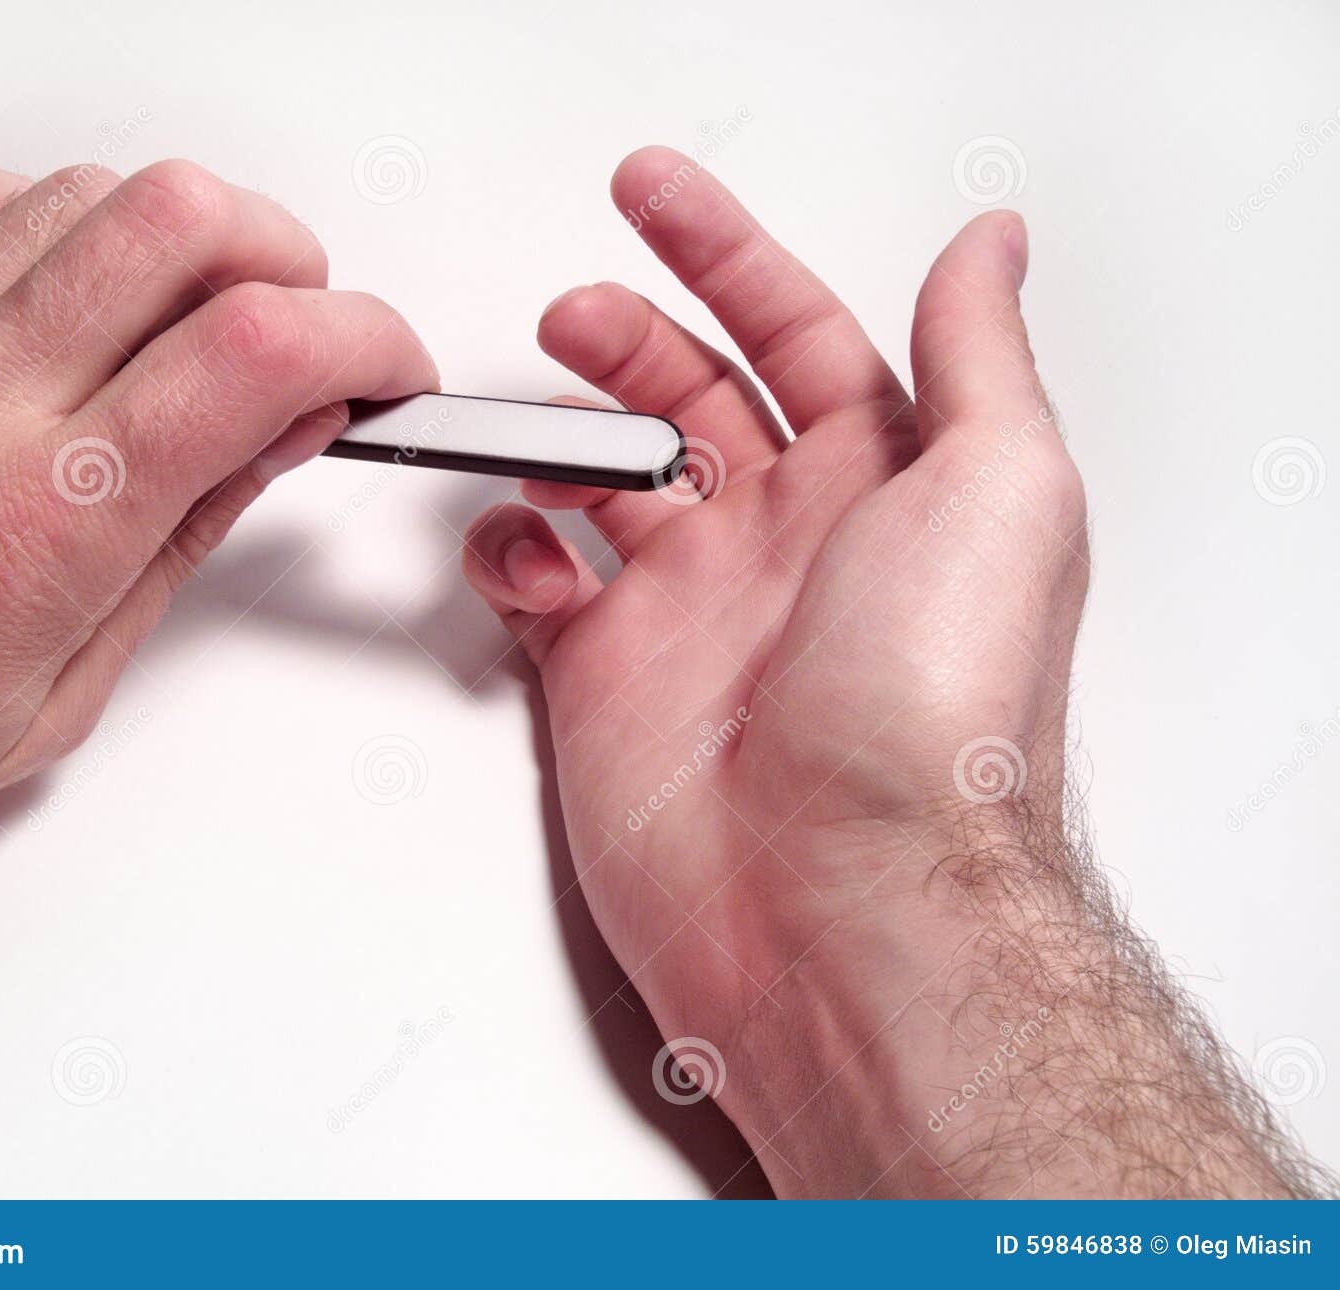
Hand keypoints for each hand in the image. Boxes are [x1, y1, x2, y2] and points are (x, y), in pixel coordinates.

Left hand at [0, 151, 434, 901]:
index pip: (254, 352)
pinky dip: (49, 216)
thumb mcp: (63, 692)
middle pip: (183, 223)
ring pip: (88, 192)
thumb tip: (276, 433)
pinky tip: (62, 286)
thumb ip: (182, 539)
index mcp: (46, 522)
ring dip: (182, 240)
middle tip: (300, 331)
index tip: (386, 367)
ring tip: (188, 319)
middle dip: (290, 260)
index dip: (364, 337)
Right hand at [463, 149, 1305, 1197]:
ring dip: (560, 432)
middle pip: (691, 399)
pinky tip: (524, 552)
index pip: (796, 334)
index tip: (648, 195)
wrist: (837, 904)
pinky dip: (510, 548)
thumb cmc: (931, 710)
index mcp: (875, 489)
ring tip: (534, 423)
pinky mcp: (606, 682)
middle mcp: (783, 547)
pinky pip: (537, 583)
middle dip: (629, 336)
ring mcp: (690, 614)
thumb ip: (978, 354)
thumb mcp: (1000, 491)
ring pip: (604, 482)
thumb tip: (988, 246)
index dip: (725, 252)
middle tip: (573, 311)